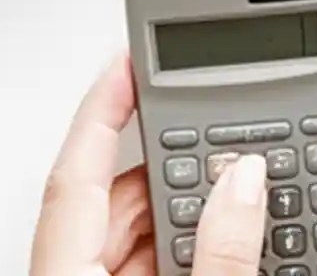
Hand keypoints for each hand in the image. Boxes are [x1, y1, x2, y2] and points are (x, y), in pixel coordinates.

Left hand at [30, 53, 268, 275]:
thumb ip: (222, 252)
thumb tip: (246, 182)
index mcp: (68, 275)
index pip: (77, 172)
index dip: (103, 108)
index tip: (126, 62)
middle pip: (118, 200)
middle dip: (178, 168)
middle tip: (226, 143)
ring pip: (139, 235)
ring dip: (194, 215)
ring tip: (248, 200)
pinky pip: (152, 265)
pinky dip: (194, 249)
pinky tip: (237, 247)